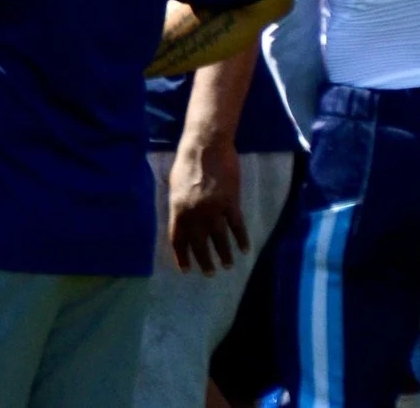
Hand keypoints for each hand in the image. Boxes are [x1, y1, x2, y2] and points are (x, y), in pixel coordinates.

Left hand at [168, 134, 247, 272]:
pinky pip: (237, 226)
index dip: (182, 256)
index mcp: (178, 209)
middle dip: (204, 261)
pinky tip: (245, 250)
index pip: (178, 239)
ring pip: (220, 239)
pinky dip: (241, 239)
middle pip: (199, 244)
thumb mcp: (174, 186)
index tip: (186, 269)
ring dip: (224, 255)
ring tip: (227, 266)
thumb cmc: (186, 162)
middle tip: (209, 273)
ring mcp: (214, 210)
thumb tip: (181, 221)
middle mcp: (195, 214)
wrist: (206, 146)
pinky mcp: (231, 203)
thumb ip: (178, 206)